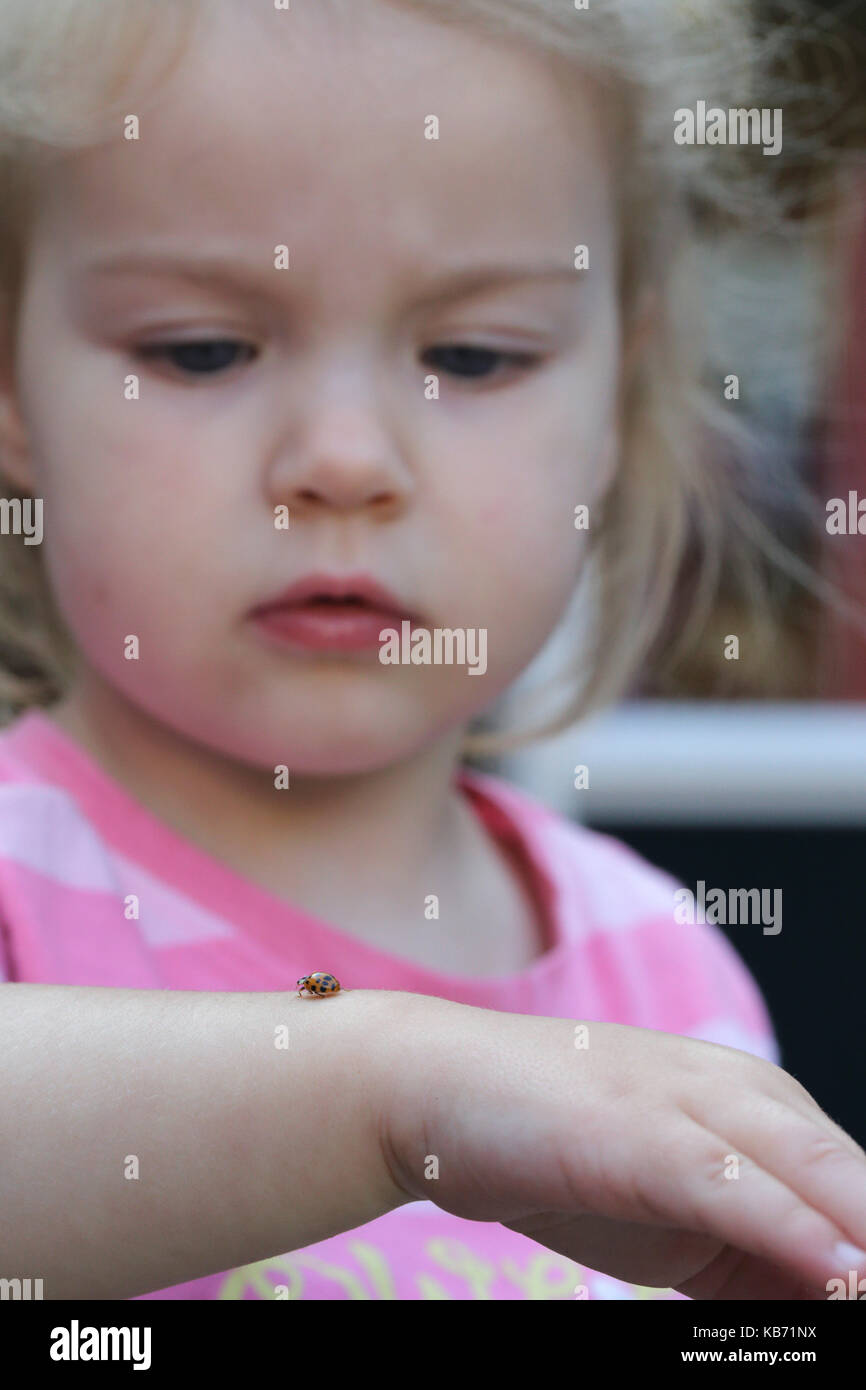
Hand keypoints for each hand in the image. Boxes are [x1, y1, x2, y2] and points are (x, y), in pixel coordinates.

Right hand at [380, 996, 865, 1298]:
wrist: (442, 1090)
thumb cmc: (559, 1150)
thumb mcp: (679, 1218)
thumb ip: (757, 1254)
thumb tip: (827, 1292)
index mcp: (770, 1111)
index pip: (858, 1196)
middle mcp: (751, 1097)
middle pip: (856, 1185)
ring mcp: (697, 1106)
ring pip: (819, 1177)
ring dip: (863, 1242)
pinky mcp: (646, 1132)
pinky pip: (736, 1187)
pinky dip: (795, 1228)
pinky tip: (841, 1268)